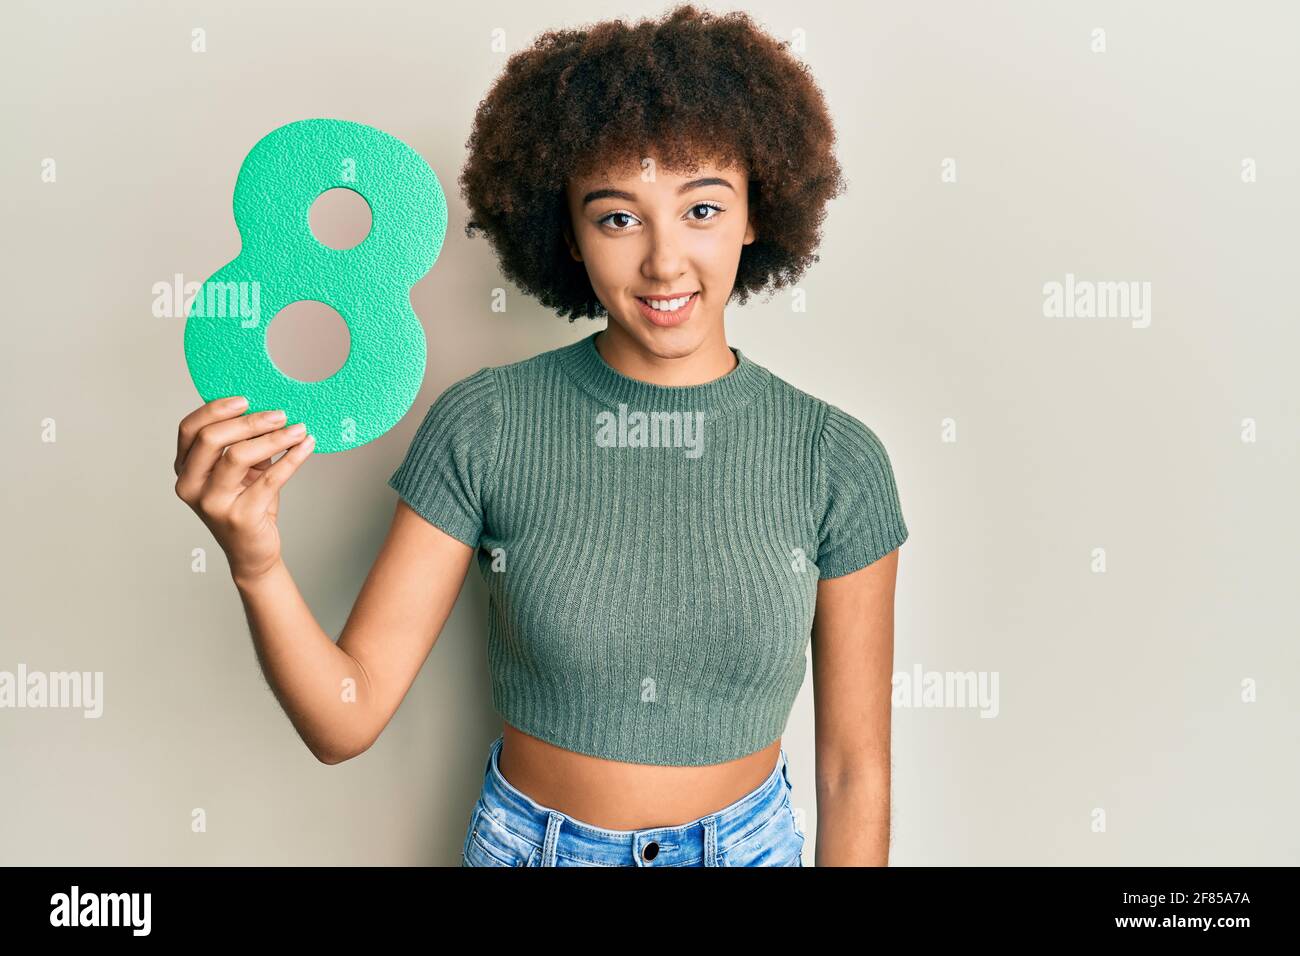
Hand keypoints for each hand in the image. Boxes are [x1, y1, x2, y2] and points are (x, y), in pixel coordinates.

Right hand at [173, 396, 314, 582]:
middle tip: (280, 413)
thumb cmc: (247, 505)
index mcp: (185, 469)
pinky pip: (269, 479)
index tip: (245, 399)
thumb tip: (267, 407)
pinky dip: (291, 459)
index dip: (215, 409)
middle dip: (248, 421)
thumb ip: (243, 442)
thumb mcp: (240, 470)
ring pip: (238, 456)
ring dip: (273, 438)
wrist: (252, 552)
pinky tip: (306, 447)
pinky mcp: (239, 517)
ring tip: (298, 429)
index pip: (189, 430)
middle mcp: (191, 486)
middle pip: (210, 439)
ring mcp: (212, 503)